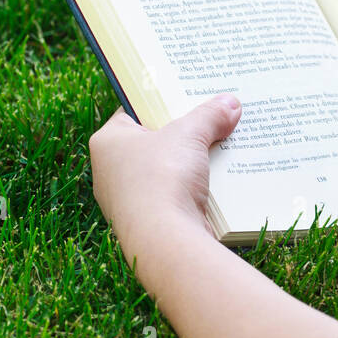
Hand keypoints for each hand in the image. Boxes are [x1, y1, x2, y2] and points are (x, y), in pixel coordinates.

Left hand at [89, 94, 241, 253]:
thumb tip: (230, 104)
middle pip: (155, 141)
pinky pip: (175, 196)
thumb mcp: (188, 134)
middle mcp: (111, 170)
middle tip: (212, 117)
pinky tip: (220, 178)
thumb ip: (208, 115)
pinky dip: (195, 188)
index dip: (162, 103)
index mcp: (107, 142)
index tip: (188, 96)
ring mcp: (129, 199)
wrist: (164, 241)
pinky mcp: (150, 221)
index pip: (135, 112)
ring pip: (167, 170)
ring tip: (223, 144)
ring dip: (192, 162)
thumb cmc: (161, 178)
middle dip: (185, 133)